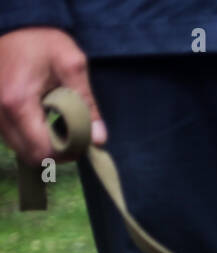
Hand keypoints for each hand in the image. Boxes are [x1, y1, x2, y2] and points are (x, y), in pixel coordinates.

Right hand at [0, 27, 105, 164]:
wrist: (16, 26)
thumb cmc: (43, 41)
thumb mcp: (72, 64)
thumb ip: (86, 103)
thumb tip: (99, 139)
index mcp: (17, 102)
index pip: (42, 149)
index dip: (66, 152)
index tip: (83, 141)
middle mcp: (0, 111)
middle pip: (30, 155)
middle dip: (57, 153)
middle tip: (75, 138)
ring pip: (20, 148)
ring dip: (44, 146)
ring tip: (61, 127)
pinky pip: (14, 137)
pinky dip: (32, 137)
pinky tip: (46, 121)